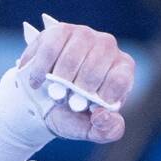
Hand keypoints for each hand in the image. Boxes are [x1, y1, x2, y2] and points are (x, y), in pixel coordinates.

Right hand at [16, 14, 134, 142]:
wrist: (45, 103)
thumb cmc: (74, 114)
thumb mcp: (92, 129)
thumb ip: (107, 131)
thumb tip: (102, 115)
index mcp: (122, 72)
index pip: (119, 79)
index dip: (102, 95)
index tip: (88, 107)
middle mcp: (108, 48)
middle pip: (94, 67)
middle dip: (77, 90)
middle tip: (67, 99)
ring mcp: (85, 35)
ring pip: (72, 55)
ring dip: (59, 79)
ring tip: (54, 91)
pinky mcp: (60, 30)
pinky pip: (50, 46)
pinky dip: (41, 68)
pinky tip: (37, 81)